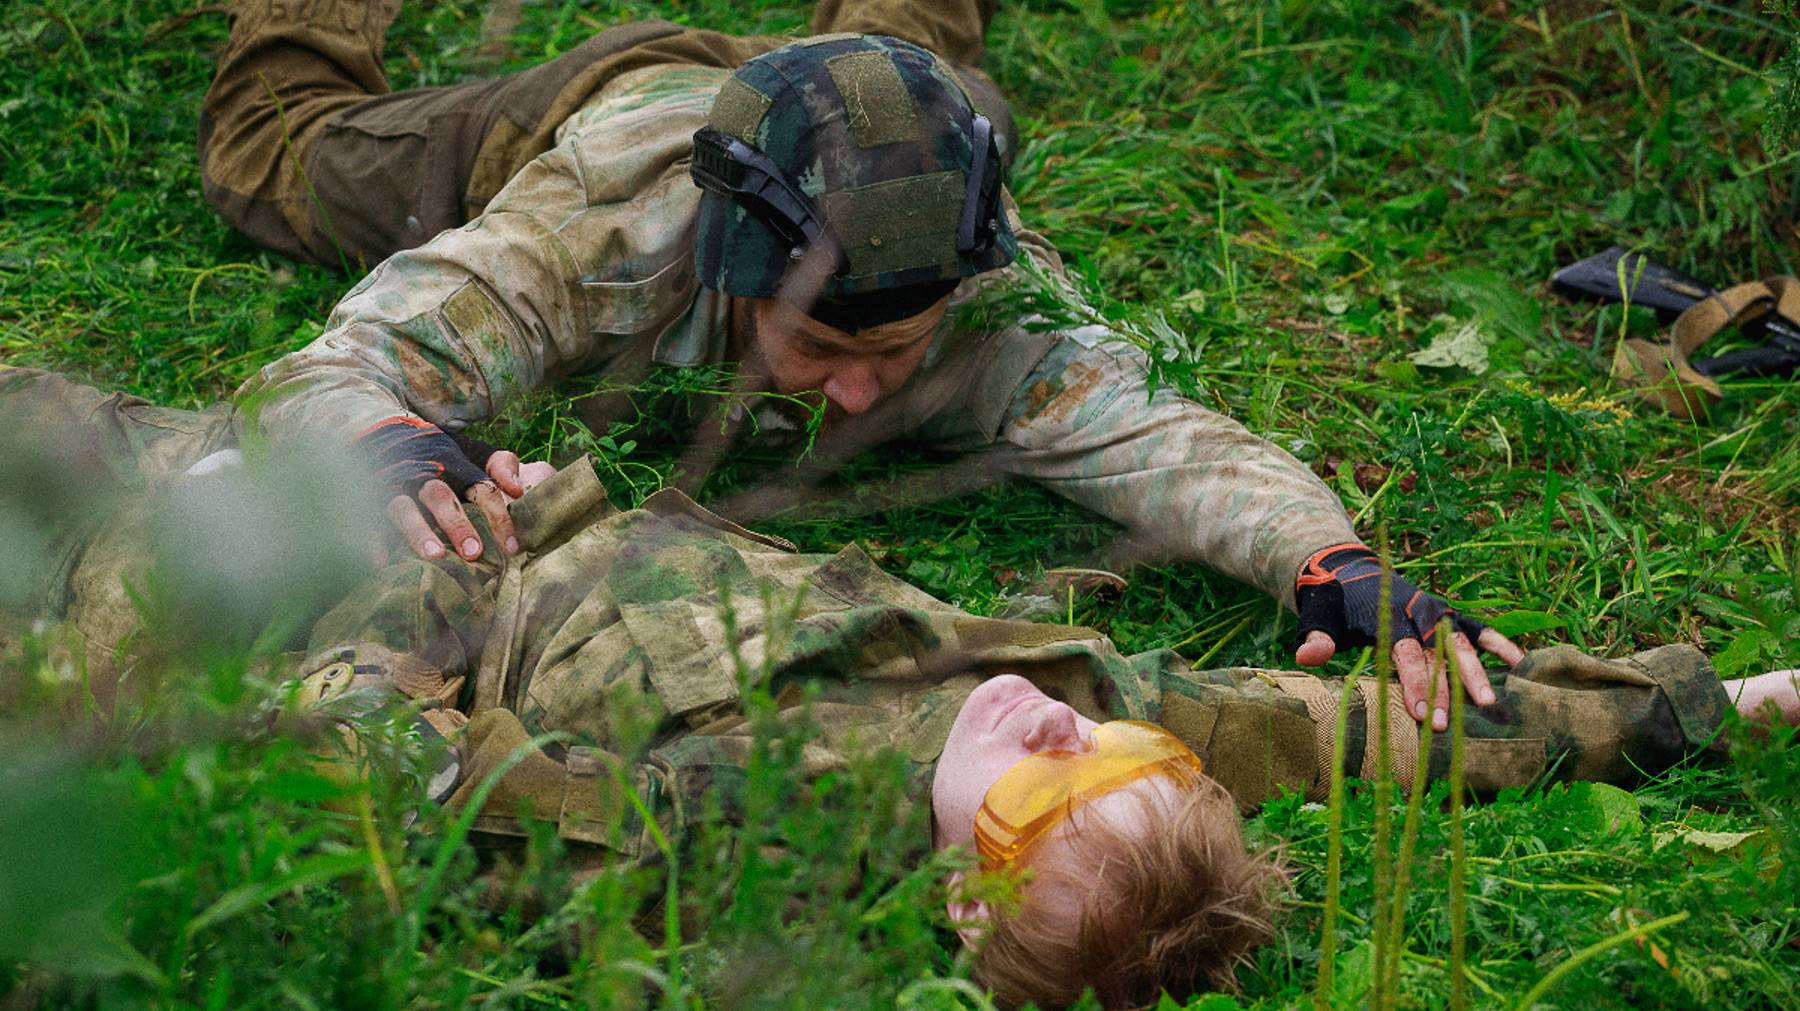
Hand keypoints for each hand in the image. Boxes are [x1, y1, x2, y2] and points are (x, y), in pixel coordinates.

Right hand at [357, 416, 550, 561]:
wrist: (382, 430)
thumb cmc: (439, 453)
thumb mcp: (472, 450)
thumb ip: (500, 464)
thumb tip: (520, 488)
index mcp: (454, 463)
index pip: (482, 488)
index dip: (499, 517)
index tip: (512, 548)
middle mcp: (424, 473)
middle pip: (441, 496)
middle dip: (457, 524)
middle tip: (474, 553)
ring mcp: (393, 484)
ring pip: (404, 507)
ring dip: (419, 531)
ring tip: (434, 556)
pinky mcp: (368, 495)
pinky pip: (369, 518)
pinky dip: (374, 539)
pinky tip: (381, 561)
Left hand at [1290, 543, 1525, 730]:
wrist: (1349, 570)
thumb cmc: (1332, 603)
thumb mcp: (1318, 616)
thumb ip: (1317, 637)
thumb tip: (1307, 656)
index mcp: (1387, 619)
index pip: (1404, 655)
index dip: (1415, 684)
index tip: (1422, 715)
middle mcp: (1416, 615)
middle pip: (1436, 655)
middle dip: (1445, 690)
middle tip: (1451, 725)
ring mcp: (1435, 613)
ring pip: (1461, 644)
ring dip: (1476, 672)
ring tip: (1490, 703)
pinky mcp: (1446, 614)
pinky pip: (1476, 628)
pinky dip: (1497, 643)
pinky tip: (1520, 663)